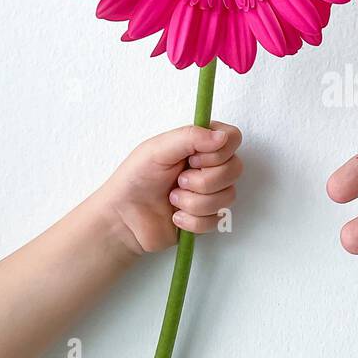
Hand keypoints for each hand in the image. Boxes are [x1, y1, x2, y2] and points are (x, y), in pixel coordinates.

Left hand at [99, 123, 243, 253]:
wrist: (122, 219)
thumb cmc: (134, 179)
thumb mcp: (157, 150)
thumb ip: (190, 137)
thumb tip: (223, 137)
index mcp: (199, 145)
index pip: (232, 138)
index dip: (218, 151)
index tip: (193, 158)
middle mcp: (209, 167)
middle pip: (235, 169)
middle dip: (204, 181)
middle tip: (178, 181)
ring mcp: (210, 194)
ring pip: (228, 197)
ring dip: (194, 202)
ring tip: (172, 200)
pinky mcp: (207, 218)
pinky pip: (216, 220)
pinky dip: (192, 220)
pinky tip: (175, 218)